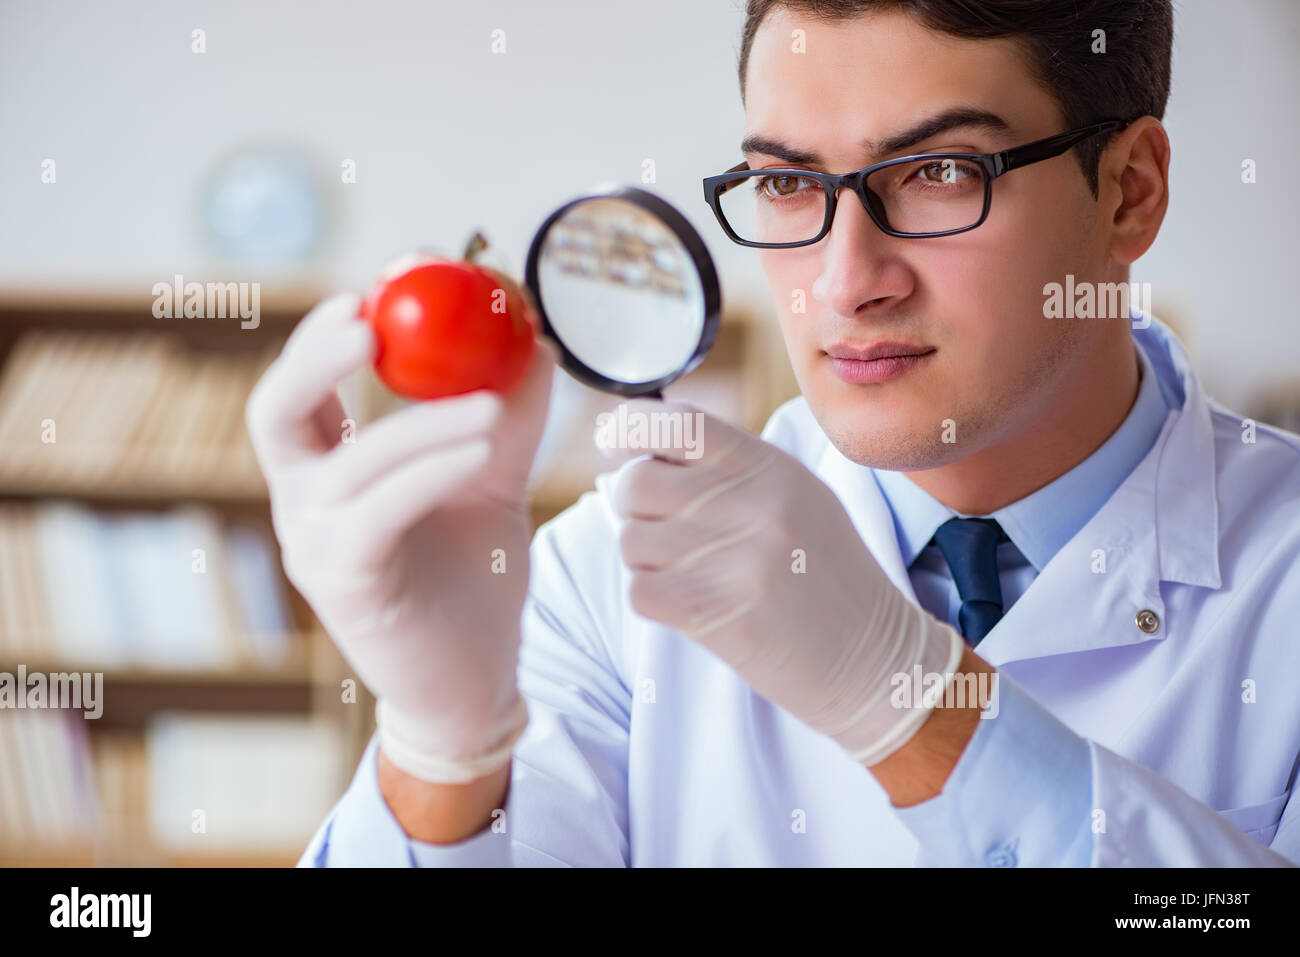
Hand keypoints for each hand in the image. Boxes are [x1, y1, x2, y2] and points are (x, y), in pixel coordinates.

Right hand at [245, 290, 557, 781]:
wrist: (476, 677)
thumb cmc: (472, 580)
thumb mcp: (492, 483)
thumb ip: (505, 420)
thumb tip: (533, 341)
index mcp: (326, 473)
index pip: (300, 390)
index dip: (322, 336)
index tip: (374, 289)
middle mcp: (304, 504)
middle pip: (276, 412)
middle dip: (315, 358)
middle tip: (371, 319)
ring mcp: (315, 546)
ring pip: (349, 462)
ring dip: (419, 422)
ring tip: (489, 405)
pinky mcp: (344, 583)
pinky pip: (378, 510)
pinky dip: (429, 471)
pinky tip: (479, 451)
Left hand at [605, 398, 963, 765]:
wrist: (874, 656)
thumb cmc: (825, 572)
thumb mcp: (793, 495)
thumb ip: (726, 468)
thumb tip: (633, 446)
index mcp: (767, 466)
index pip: (675, 422)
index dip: (629, 428)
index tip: (612, 442)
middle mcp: (750, 503)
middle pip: (635, 483)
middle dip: (634, 507)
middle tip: (663, 529)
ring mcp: (732, 557)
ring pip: (630, 541)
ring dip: (647, 560)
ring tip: (693, 572)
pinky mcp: (713, 611)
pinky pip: (640, 591)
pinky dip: (655, 600)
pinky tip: (694, 604)